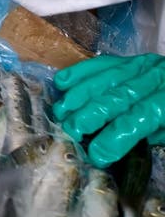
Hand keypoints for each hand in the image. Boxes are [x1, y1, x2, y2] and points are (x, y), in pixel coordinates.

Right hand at [53, 53, 164, 167]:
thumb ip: (150, 136)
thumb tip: (112, 147)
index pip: (137, 120)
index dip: (113, 138)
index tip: (95, 155)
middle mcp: (157, 80)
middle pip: (117, 97)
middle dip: (89, 115)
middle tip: (70, 132)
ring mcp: (144, 66)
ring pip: (106, 78)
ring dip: (79, 95)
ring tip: (61, 111)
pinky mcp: (134, 60)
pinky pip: (104, 63)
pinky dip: (81, 72)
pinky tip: (63, 82)